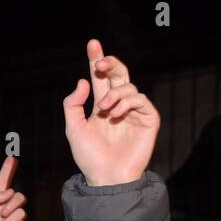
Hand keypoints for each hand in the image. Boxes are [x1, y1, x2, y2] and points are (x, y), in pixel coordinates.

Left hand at [63, 39, 159, 186]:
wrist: (106, 176)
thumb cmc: (89, 156)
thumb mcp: (73, 129)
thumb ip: (73, 105)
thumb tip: (82, 81)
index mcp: (100, 104)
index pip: (100, 77)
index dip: (97, 60)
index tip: (92, 44)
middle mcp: (118, 104)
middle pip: (118, 73)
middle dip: (110, 63)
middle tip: (100, 64)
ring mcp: (134, 111)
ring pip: (128, 86)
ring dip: (114, 94)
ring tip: (103, 110)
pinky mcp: (148, 119)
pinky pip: (140, 99)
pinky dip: (126, 103)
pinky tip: (115, 114)